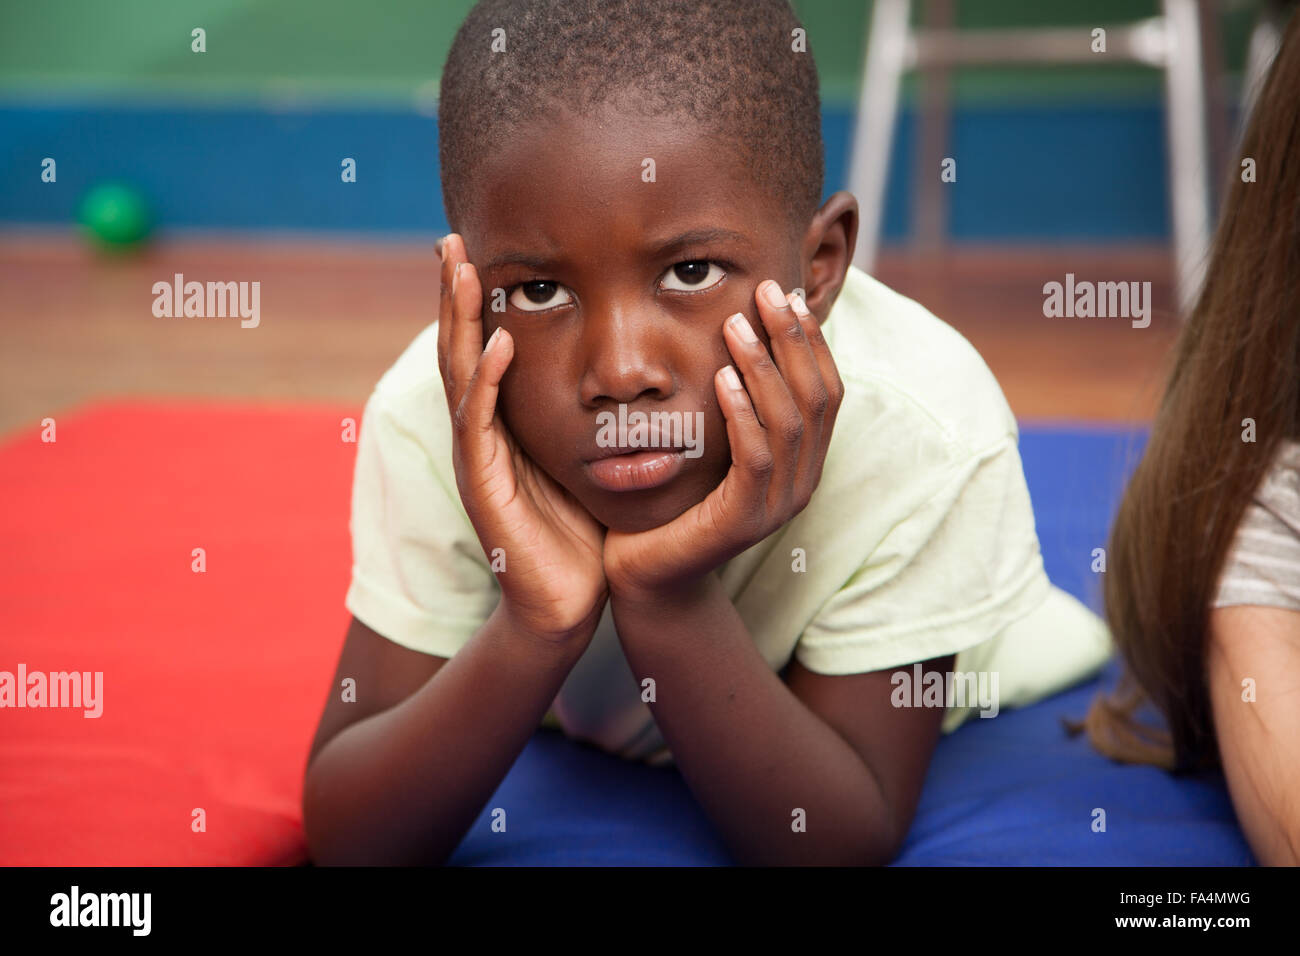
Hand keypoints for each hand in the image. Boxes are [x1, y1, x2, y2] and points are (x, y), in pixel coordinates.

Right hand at [436, 234, 608, 641]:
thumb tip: (617, 376)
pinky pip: (480, 422)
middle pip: (458, 348)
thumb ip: (582, 418)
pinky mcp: (482, 485)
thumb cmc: (577, 533)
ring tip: (460, 269)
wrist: (565, 604)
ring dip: (457, 319)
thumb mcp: (580, 462)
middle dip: (453, 293)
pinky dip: (486, 381)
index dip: (477, 301)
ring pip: (459, 374)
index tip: (481, 249)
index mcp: (502, 424)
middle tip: (449, 239)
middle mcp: (479, 433)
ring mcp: (475, 457)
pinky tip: (498, 344)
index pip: (484, 347)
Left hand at [603, 280, 844, 604]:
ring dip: (764, 367)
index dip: (810, 340)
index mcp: (803, 459)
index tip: (786, 292)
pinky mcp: (745, 522)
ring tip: (736, 324)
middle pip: (816, 397)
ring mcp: (778, 504)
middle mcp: (802, 481)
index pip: (825, 389)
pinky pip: (755, 459)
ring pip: (788, 423)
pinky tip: (722, 378)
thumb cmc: (675, 499)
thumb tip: (737, 329)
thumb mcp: (711, 441)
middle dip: (793, 339)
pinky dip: (742, 414)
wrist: (646, 573)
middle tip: (767, 291)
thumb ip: (734, 400)